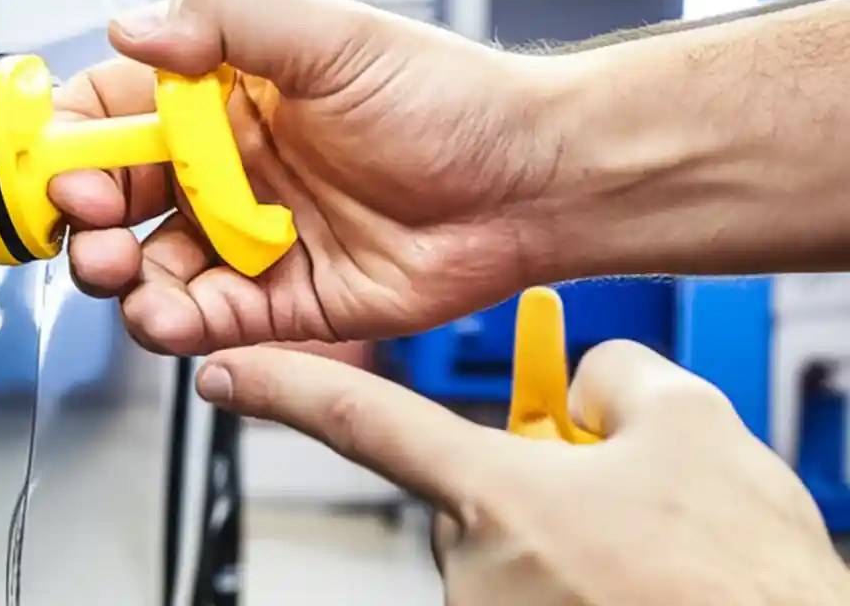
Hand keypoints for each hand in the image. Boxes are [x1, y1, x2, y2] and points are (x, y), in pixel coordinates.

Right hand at [50, 0, 566, 355]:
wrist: (531, 184)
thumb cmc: (448, 100)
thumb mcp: (333, 35)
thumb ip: (225, 17)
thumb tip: (130, 28)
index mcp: (226, 96)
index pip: (118, 111)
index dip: (73, 136)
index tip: (49, 159)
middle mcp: (231, 168)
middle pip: (123, 199)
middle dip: (88, 216)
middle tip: (86, 221)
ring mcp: (255, 238)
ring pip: (157, 269)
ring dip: (128, 280)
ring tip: (128, 278)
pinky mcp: (287, 302)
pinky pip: (215, 319)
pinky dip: (183, 325)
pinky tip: (172, 318)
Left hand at [197, 341, 849, 604]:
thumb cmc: (735, 579)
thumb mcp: (691, 427)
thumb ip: (614, 376)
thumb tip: (588, 379)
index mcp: (492, 495)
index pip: (358, 419)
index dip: (282, 386)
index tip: (221, 373)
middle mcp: (470, 566)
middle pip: (469, 490)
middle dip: (531, 480)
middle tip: (621, 496)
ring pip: (507, 546)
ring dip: (561, 536)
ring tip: (643, 554)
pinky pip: (526, 591)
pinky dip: (570, 580)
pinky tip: (629, 586)